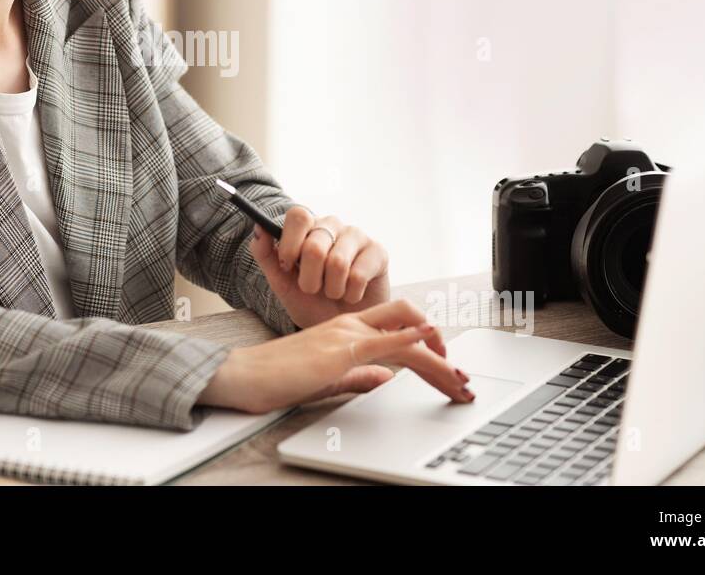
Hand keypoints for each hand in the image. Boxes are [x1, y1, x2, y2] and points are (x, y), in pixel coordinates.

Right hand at [197, 298, 474, 412]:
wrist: (242, 376)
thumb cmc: (274, 378)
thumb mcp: (325, 379)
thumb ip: (356, 377)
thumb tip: (386, 379)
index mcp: (345, 332)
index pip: (398, 331)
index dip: (428, 349)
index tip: (447, 372)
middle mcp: (349, 326)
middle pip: (409, 323)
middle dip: (442, 350)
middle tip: (462, 379)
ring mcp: (345, 335)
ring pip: (406, 334)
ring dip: (439, 359)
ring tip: (459, 381)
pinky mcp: (339, 350)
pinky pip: (382, 340)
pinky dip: (410, 337)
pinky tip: (429, 338)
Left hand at [249, 206, 399, 330]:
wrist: (338, 329)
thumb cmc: (310, 302)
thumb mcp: (281, 282)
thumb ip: (265, 254)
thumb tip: (258, 228)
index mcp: (308, 227)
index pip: (298, 215)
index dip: (290, 243)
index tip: (286, 266)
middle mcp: (333, 225)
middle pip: (315, 244)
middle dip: (308, 278)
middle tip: (312, 289)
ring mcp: (357, 236)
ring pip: (337, 261)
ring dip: (330, 288)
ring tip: (333, 294)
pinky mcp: (378, 253)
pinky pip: (358, 274)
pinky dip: (350, 294)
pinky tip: (351, 295)